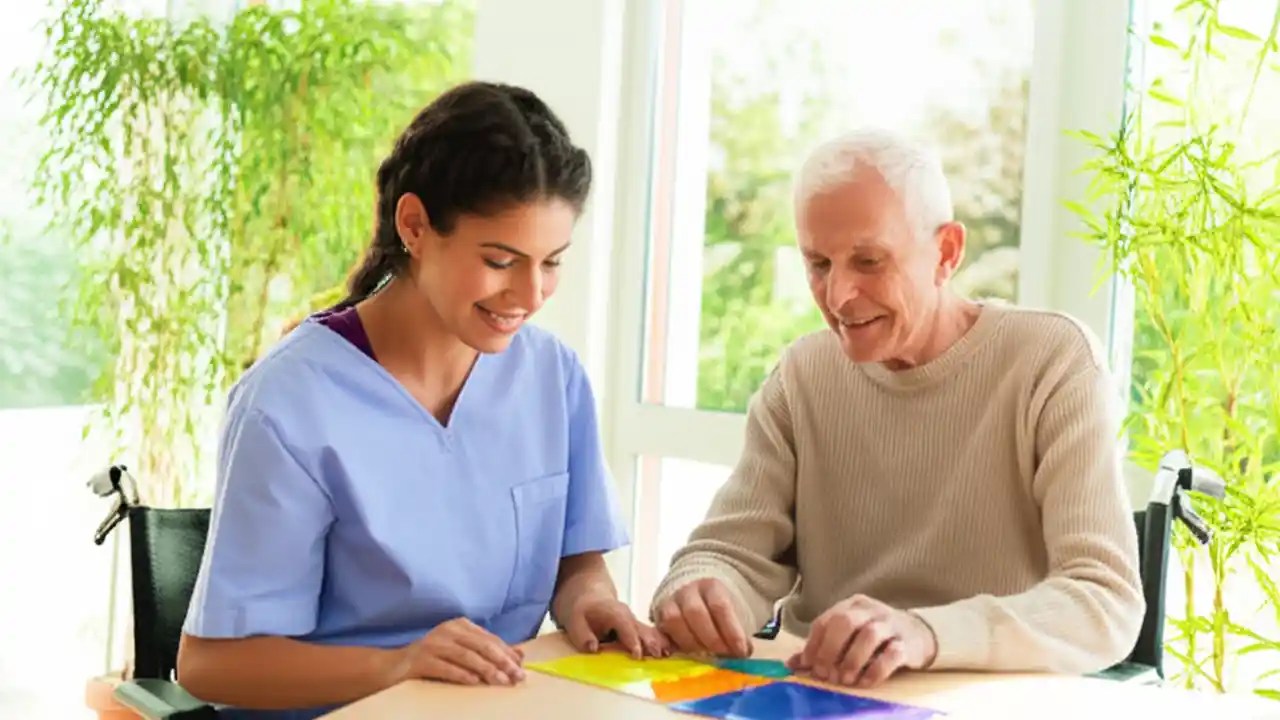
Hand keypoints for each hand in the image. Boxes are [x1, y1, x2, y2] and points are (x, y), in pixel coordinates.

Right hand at [400, 617, 524, 685]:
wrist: (393, 667)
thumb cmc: (433, 660)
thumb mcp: (461, 652)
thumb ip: (487, 652)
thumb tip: (519, 656)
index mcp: (459, 625)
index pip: (489, 639)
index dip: (507, 653)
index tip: (521, 669)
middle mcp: (447, 630)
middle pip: (481, 646)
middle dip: (502, 662)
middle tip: (516, 677)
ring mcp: (433, 643)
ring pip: (466, 656)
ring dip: (486, 670)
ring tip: (500, 682)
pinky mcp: (421, 659)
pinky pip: (446, 667)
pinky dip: (461, 674)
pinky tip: (474, 682)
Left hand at [565, 593, 669, 658]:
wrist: (587, 593)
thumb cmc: (581, 607)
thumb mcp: (574, 619)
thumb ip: (582, 634)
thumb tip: (593, 648)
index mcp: (614, 613)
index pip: (625, 626)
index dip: (631, 640)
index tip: (638, 655)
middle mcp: (628, 617)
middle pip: (641, 630)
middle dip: (651, 642)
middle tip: (660, 656)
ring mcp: (634, 623)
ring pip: (648, 633)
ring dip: (658, 643)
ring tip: (668, 654)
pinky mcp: (636, 630)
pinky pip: (649, 635)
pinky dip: (659, 642)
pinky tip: (669, 651)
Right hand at [653, 578, 752, 657]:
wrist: (697, 597)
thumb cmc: (719, 612)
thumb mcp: (734, 615)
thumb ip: (737, 631)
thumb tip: (742, 652)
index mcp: (711, 586)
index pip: (720, 605)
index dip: (731, 630)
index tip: (741, 651)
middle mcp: (688, 591)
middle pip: (695, 612)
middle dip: (711, 638)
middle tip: (723, 654)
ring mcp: (670, 602)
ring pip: (673, 620)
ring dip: (690, 642)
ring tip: (704, 655)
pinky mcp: (658, 618)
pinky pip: (658, 631)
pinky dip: (668, 645)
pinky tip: (681, 656)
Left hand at [787, 595, 936, 687]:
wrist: (920, 635)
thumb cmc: (876, 636)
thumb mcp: (849, 636)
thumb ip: (823, 647)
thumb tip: (793, 663)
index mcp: (852, 605)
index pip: (827, 620)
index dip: (814, 643)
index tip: (808, 665)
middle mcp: (871, 610)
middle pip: (846, 622)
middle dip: (831, 649)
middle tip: (825, 674)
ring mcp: (891, 624)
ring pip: (869, 636)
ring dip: (852, 660)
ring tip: (845, 680)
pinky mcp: (908, 643)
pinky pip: (892, 654)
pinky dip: (875, 670)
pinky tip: (865, 682)